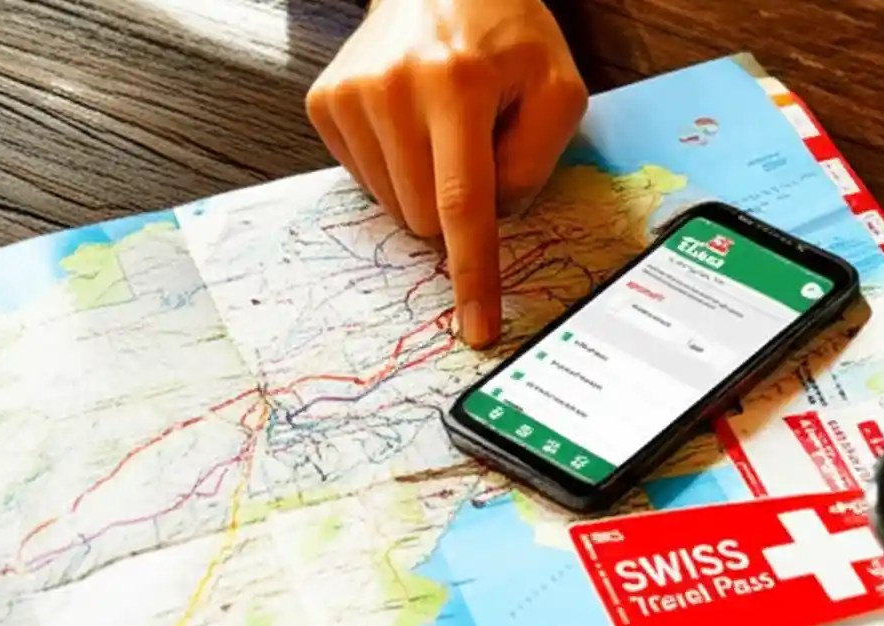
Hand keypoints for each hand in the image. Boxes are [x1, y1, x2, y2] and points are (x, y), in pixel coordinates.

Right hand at [305, 0, 588, 348]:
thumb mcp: (559, 88)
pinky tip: (411, 124)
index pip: (464, 205)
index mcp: (456, 84)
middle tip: (475, 149)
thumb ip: (536, 162)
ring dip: (426, 188)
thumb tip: (489, 221)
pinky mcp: (324, 102)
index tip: (476, 329)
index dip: (472, 276)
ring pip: (393, 208)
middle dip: (457, 209)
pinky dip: (397, 170)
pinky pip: (365, 183)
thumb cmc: (507, 37)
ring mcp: (349, 96)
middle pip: (425, 219)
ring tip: (442, 128)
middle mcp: (392, 89)